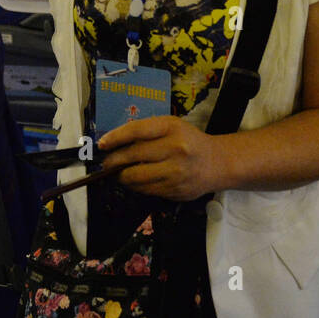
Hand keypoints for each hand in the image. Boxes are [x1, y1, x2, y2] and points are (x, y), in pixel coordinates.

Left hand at [97, 116, 224, 201]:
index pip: (136, 131)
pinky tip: (135, 181)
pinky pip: (146, 190)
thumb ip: (146, 132)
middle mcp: (175, 149)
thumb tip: (113, 143)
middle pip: (133, 156)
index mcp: (172, 128)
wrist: (216, 163)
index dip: (116, 137)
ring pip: (136, 178)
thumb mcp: (171, 126)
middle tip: (106, 163)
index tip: (102, 144)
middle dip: (114, 161)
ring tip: (119, 173)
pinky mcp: (175, 190)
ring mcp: (176, 172)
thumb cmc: (188, 140)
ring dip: (122, 177)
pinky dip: (136, 186)